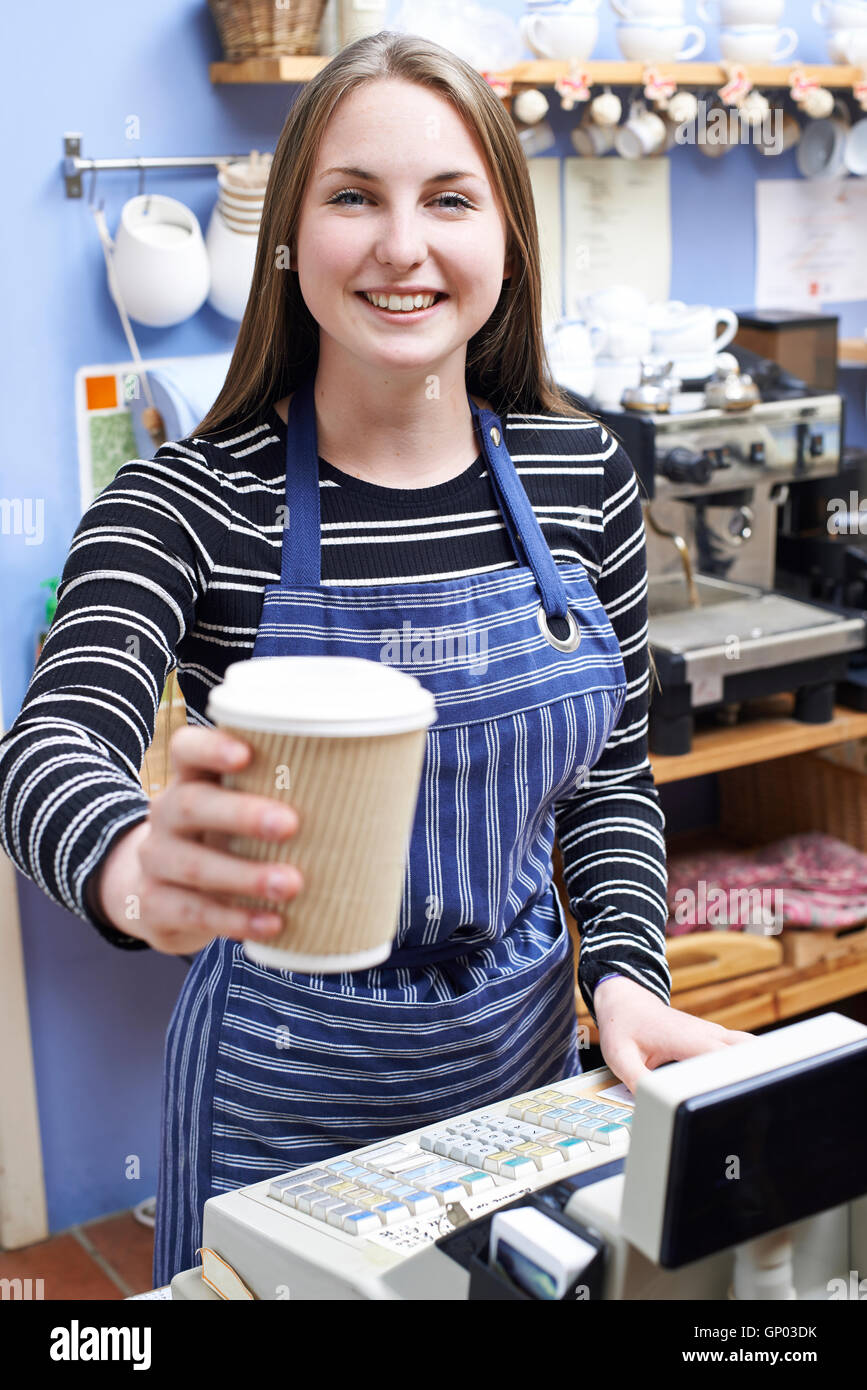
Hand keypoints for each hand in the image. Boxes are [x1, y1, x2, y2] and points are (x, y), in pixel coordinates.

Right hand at [91, 726, 302, 954]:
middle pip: (190, 804)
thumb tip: (381, 787)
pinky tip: (272, 923)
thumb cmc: (226, 840)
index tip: (246, 754)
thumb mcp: (241, 810)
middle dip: (241, 814)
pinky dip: (235, 920)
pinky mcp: (156, 905)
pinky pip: (193, 912)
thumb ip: (286, 796)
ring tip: (292, 884)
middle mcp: (167, 814)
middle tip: (290, 824)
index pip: (186, 749)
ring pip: (193, 864)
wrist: (161, 894)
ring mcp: (157, 861)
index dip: (211, 748)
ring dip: (245, 875)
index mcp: (191, 780)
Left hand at [593, 974, 753, 1094]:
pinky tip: (750, 1084)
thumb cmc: (623, 1026)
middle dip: (756, 1075)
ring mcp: (713, 1033)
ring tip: (757, 1098)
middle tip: (757, 1105)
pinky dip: (751, 1063)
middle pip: (748, 1052)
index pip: (723, 1059)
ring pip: (751, 1048)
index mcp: (686, 1038)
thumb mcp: (620, 1056)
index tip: (742, 1101)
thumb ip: (637, 1082)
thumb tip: (653, 1109)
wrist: (626, 1001)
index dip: (735, 1079)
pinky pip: (743, 1049)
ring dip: (758, 1067)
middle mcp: (706, 1033)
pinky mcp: (714, 1037)